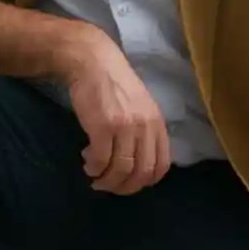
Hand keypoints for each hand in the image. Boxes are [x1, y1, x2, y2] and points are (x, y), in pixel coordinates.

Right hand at [58, 26, 170, 194]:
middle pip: (141, 172)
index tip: (129, 182)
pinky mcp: (103, 126)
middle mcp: (145, 127)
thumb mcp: (140, 105)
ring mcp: (125, 127)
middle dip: (124, 187)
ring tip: (95, 176)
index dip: (145, 181)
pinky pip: (101, 159)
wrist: (94, 62)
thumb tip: (138, 160)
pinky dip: (94, 167)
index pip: (161, 165)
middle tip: (109, 186)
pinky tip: (87, 162)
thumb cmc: (115, 83)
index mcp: (157, 123)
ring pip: (121, 169)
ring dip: (106, 180)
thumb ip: (144, 130)